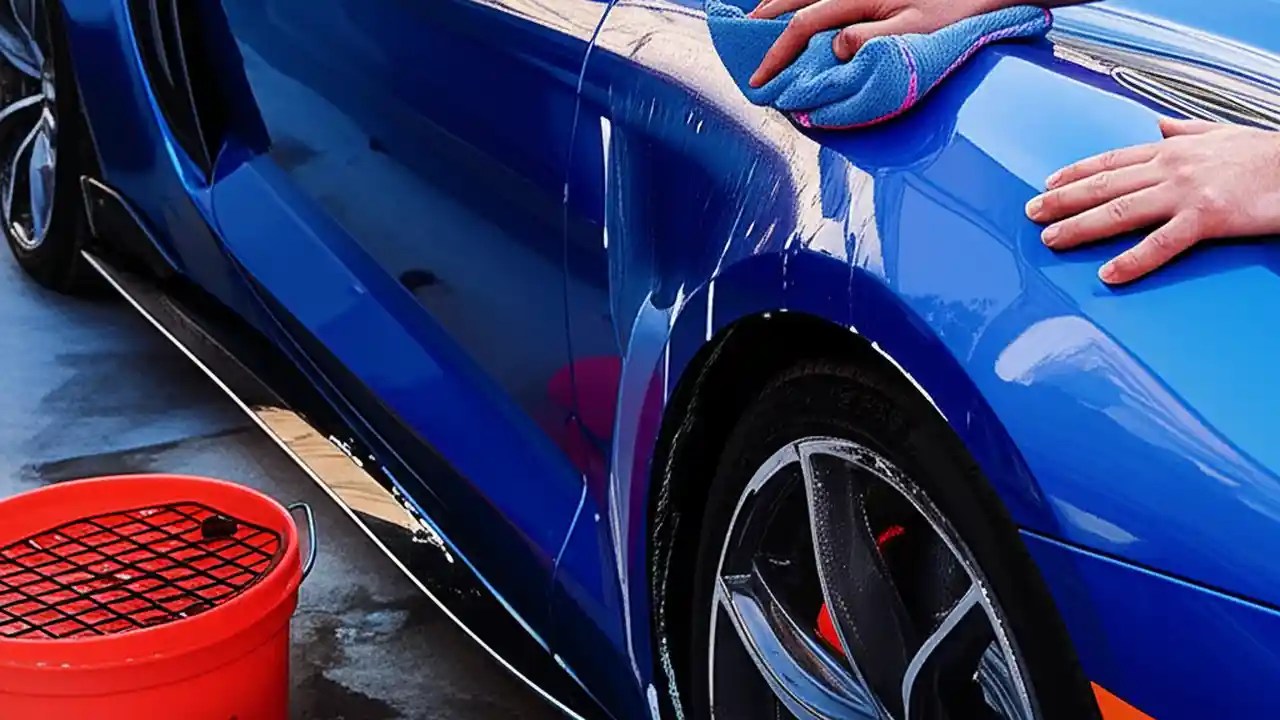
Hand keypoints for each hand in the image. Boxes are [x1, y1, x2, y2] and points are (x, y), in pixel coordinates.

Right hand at [747, 0, 1006, 87]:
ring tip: (762, 19)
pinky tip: (801, 7)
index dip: (778, 53)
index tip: (760, 79)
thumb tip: (835, 48)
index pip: (804, 24)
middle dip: (767, 20)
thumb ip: (872, 40)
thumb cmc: (956, 8)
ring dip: (781, 3)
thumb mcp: (917, 33)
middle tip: (743, 40)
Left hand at [1026, 118, 1279, 283]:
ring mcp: (1185, 192)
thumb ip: (1185, 130)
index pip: (1111, 161)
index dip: (1076, 173)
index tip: (1048, 184)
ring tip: (1051, 238)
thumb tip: (1158, 125)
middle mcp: (1170, 167)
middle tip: (1031, 213)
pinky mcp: (1205, 217)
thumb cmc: (1268, 154)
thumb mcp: (1221, 132)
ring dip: (1080, 226)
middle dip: (1062, 200)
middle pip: (1104, 186)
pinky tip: (1107, 274)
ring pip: (1119, 211)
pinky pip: (1160, 244)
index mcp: (1173, 149)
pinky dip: (1131, 260)